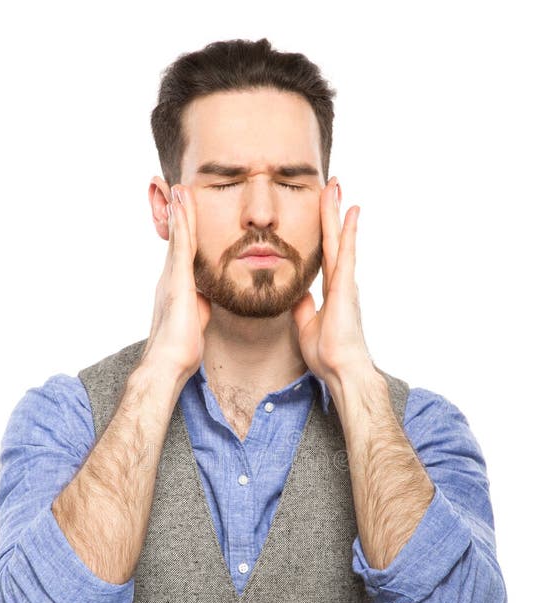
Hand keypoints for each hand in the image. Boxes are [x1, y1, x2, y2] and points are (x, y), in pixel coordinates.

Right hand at [141, 184, 210, 379]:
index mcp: (176, 285)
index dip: (184, 228)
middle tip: (177, 187)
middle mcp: (169, 277)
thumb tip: (207, 298)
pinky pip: (180, 246)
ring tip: (182, 187)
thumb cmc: (181, 347)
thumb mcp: (197, 318)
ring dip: (179, 210)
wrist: (168, 363)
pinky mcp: (176, 281)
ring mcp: (171, 277)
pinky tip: (183, 205)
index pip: (183, 250)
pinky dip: (182, 223)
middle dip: (177, 212)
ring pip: (178, 236)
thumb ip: (201, 303)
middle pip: (176, 237)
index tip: (186, 208)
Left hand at [291, 178, 376, 385]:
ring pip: (339, 240)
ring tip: (336, 187)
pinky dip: (348, 231)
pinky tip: (350, 211)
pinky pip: (345, 253)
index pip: (326, 253)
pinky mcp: (346, 287)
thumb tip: (298, 296)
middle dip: (331, 213)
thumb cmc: (328, 354)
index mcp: (332, 290)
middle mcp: (341, 281)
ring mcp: (345, 282)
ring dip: (336, 213)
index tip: (323, 211)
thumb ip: (304, 309)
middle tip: (330, 187)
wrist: (340, 369)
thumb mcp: (307, 326)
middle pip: (333, 240)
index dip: (323, 231)